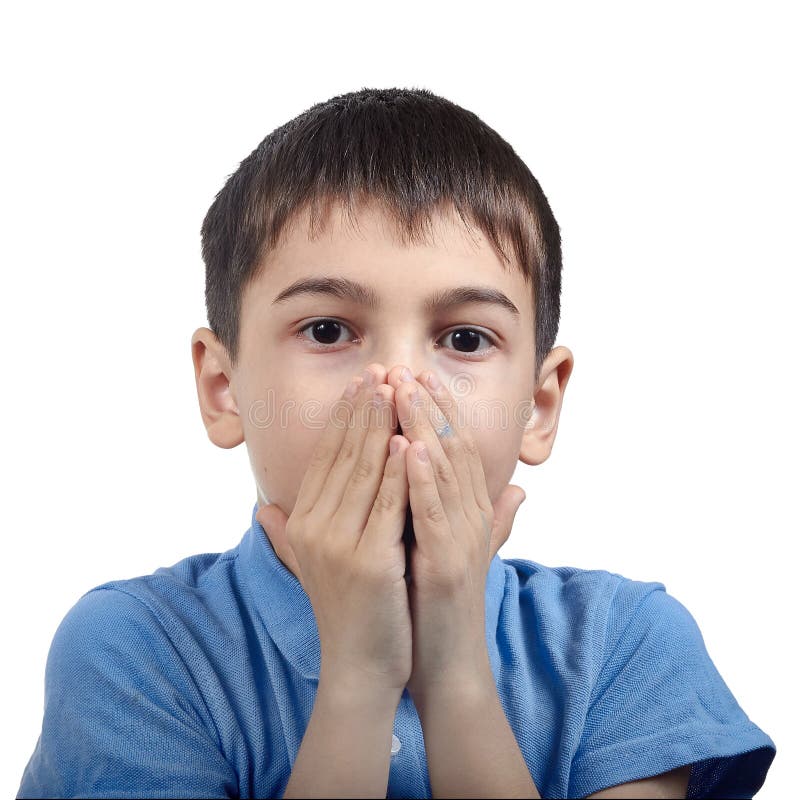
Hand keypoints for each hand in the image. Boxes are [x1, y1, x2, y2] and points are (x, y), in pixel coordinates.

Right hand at [257, 366, 413, 693]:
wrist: (360, 667)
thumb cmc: (346, 611)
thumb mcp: (311, 565)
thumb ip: (286, 533)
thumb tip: (263, 507)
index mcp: (301, 522)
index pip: (325, 456)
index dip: (344, 416)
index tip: (363, 382)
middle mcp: (311, 528)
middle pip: (342, 454)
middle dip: (363, 408)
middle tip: (381, 368)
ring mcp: (337, 545)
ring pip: (362, 471)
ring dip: (380, 425)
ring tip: (395, 388)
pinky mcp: (367, 561)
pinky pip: (387, 505)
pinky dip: (397, 471)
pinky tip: (408, 440)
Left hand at [389, 367, 526, 700]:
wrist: (447, 665)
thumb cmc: (438, 606)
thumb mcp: (452, 550)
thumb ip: (474, 516)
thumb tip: (513, 491)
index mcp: (468, 512)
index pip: (454, 448)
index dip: (437, 409)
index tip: (413, 375)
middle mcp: (472, 518)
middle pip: (453, 447)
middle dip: (428, 405)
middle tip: (404, 366)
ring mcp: (463, 540)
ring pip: (446, 471)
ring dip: (425, 426)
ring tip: (405, 389)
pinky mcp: (449, 564)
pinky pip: (435, 513)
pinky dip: (423, 478)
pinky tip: (410, 447)